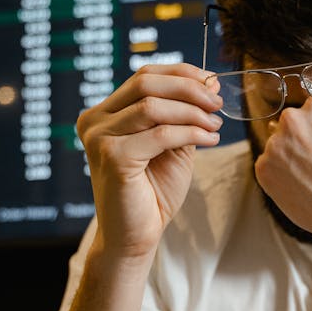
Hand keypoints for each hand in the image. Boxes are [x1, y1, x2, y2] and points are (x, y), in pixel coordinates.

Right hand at [76, 63, 222, 263]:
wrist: (135, 236)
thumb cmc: (152, 192)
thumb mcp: (172, 144)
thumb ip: (183, 114)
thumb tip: (208, 82)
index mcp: (104, 114)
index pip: (143, 76)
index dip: (181, 74)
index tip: (211, 84)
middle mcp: (95, 121)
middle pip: (145, 83)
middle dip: (189, 89)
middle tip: (217, 103)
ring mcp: (99, 138)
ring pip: (153, 107)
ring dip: (192, 112)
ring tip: (215, 125)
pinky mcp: (112, 157)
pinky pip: (160, 134)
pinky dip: (190, 133)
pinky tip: (209, 139)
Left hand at [253, 95, 311, 253]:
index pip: (310, 108)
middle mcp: (293, 121)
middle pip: (290, 124)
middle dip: (299, 139)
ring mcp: (275, 145)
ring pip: (276, 146)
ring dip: (287, 157)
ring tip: (308, 178)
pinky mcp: (263, 169)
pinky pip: (267, 166)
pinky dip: (278, 176)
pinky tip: (298, 188)